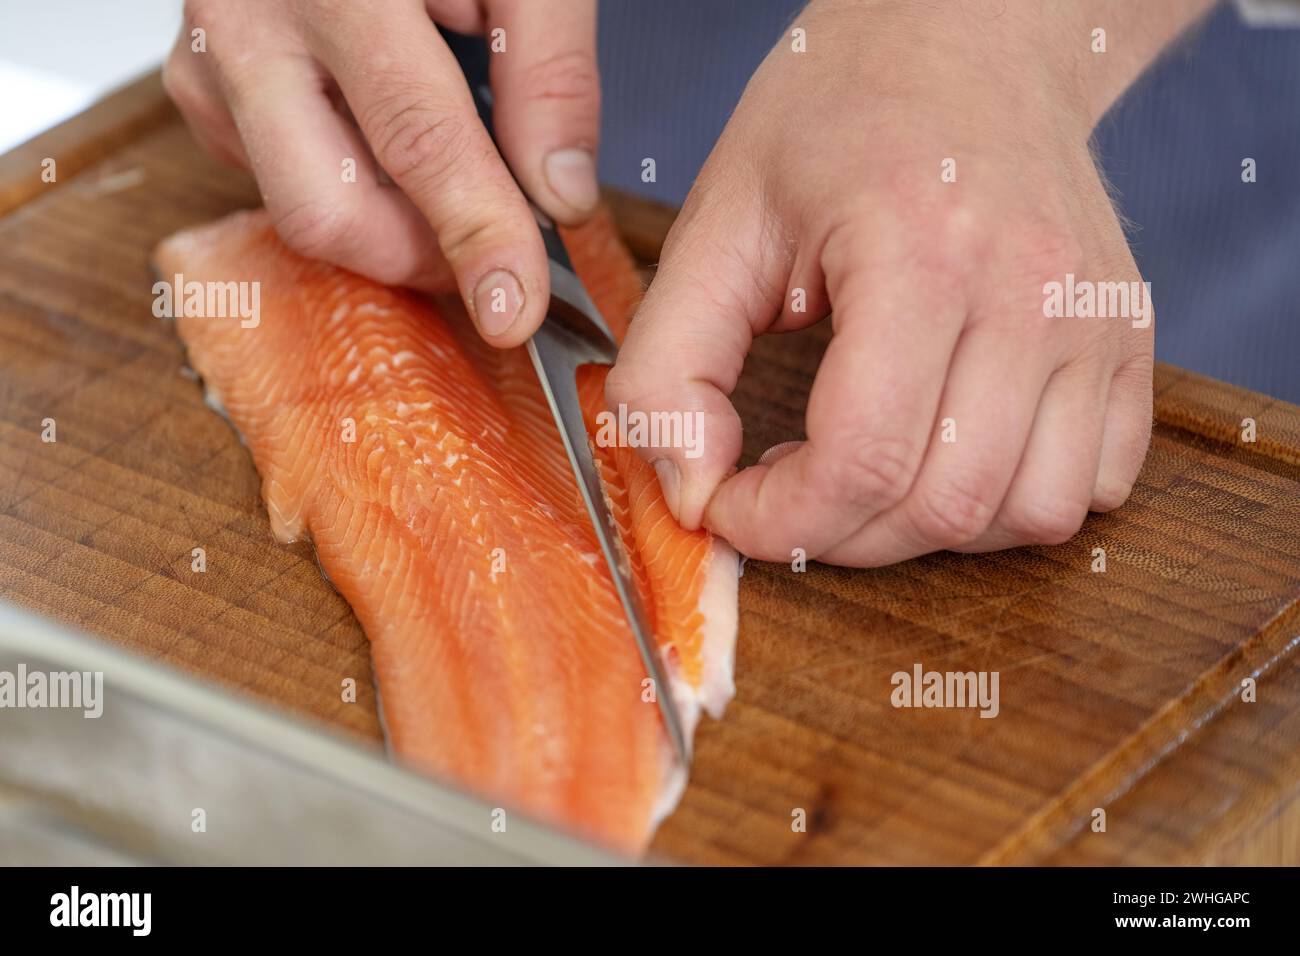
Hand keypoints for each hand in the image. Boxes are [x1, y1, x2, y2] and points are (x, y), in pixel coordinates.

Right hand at [163, 0, 600, 345]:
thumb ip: (550, 71)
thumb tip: (558, 198)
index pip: (418, 141)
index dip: (475, 235)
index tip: (515, 307)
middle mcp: (249, 26)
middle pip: (329, 212)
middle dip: (422, 257)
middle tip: (493, 244)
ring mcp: (208, 63)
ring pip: (299, 213)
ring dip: (390, 227)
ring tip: (448, 173)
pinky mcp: (198, 90)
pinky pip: (276, 184)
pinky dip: (350, 191)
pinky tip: (383, 142)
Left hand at [608, 0, 1208, 565]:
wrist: (969, 40)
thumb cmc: (837, 115)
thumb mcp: (718, 220)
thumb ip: (672, 363)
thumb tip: (690, 489)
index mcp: (921, 251)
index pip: (861, 460)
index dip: (778, 519)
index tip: (728, 504)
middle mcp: (1033, 291)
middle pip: (943, 506)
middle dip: (839, 536)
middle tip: (783, 492)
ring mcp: (1097, 319)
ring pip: (1030, 516)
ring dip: (928, 532)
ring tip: (866, 471)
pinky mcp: (1130, 336)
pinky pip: (1096, 486)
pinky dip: (1013, 506)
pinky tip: (949, 452)